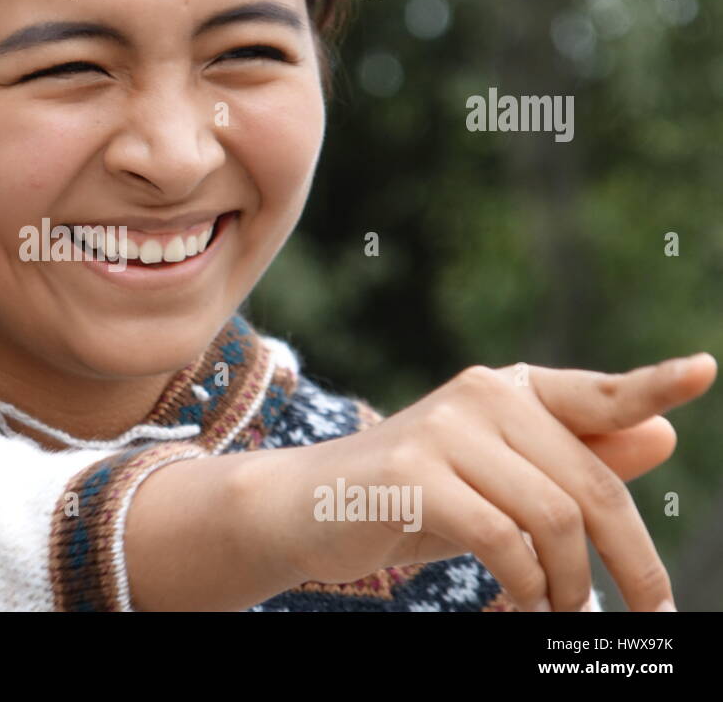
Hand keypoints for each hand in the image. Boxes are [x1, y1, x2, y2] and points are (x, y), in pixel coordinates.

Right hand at [281, 353, 715, 611]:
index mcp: (507, 390)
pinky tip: (520, 606)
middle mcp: (481, 395)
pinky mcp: (415, 473)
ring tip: (561, 617)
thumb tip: (661, 436)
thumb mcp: (497, 483)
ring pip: (553, 516)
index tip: (704, 371)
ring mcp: (445, 429)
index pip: (596, 391)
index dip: (653, 384)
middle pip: (590, 483)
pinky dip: (525, 586)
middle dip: (632, 560)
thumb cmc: (410, 498)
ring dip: (569, 585)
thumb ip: (572, 460)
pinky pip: (503, 539)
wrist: (303, 508)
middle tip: (651, 615)